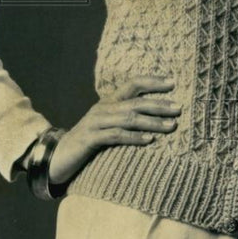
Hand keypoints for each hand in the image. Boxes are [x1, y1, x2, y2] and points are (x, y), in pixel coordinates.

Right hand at [48, 75, 180, 184]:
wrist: (58, 157)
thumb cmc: (89, 141)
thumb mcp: (107, 124)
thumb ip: (126, 117)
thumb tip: (156, 115)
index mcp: (109, 101)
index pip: (133, 83)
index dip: (153, 81)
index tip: (173, 82)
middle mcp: (103, 107)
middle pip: (136, 102)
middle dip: (159, 104)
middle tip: (179, 108)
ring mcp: (96, 122)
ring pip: (129, 119)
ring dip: (152, 122)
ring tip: (171, 126)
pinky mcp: (90, 139)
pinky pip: (116, 136)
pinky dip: (134, 137)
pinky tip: (149, 140)